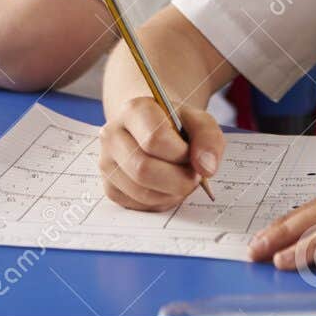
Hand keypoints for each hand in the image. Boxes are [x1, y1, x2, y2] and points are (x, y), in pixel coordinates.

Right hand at [99, 97, 223, 210]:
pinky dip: (160, 202)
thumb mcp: (199, 122)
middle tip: (193, 175)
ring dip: (172, 193)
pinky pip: (137, 205)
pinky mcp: (109, 186)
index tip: (191, 154)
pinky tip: (167, 188)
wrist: (154, 131)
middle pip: (144, 169)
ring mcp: (106, 162)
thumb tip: (206, 168)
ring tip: (181, 180)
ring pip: (141, 191)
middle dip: (178, 179)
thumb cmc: (176, 127)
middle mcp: (112, 134)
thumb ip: (208, 139)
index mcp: (133, 110)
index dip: (181, 153)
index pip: (155, 139)